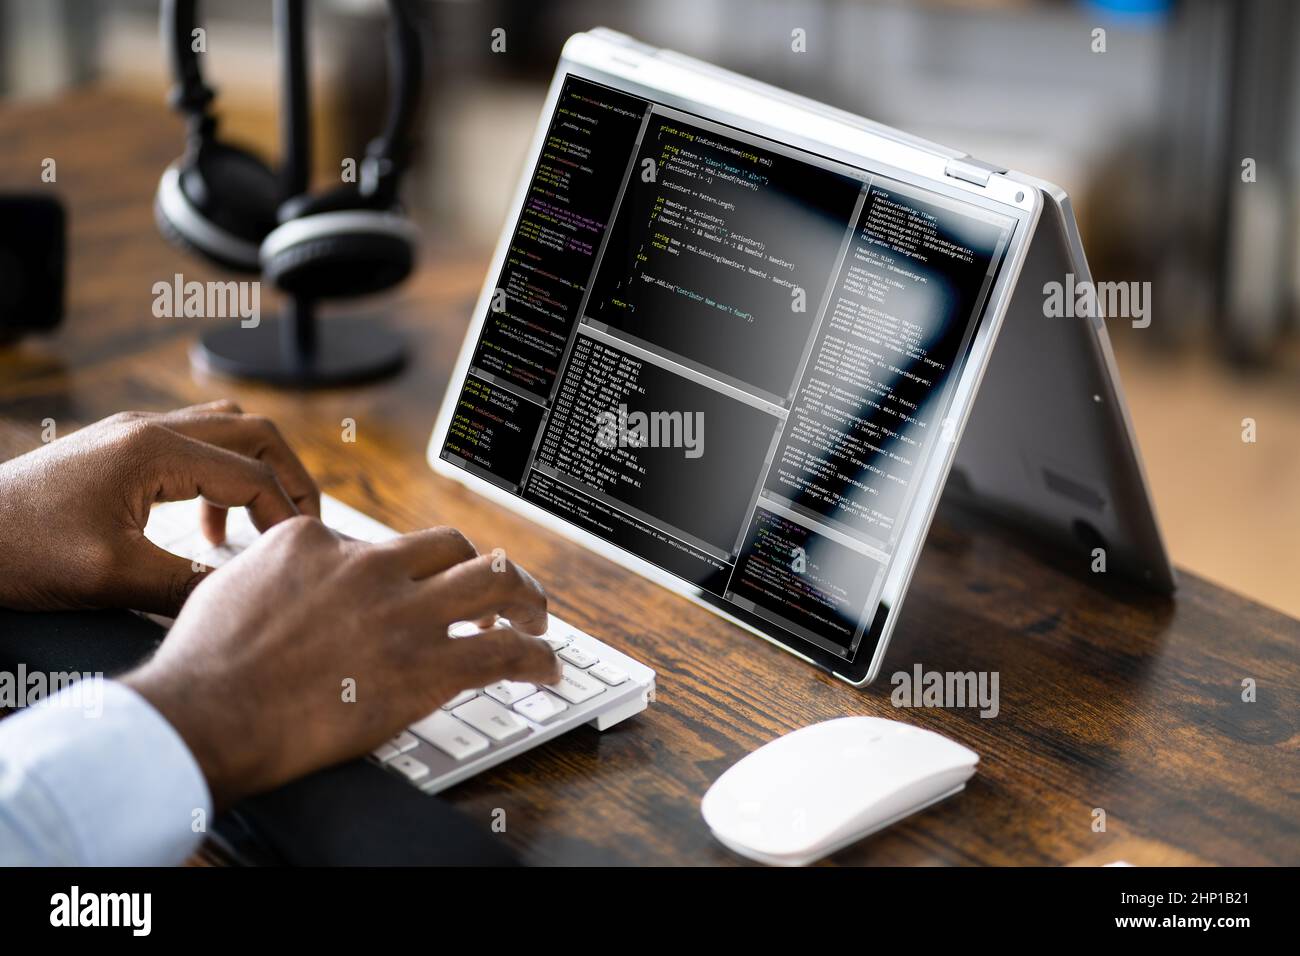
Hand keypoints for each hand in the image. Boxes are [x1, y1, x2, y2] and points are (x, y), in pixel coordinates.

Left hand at [0, 401, 318, 614]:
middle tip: (304, 528)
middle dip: (290, 479)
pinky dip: (222, 476)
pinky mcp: (119, 449)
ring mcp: (132, 433)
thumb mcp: (112, 579)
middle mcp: (148, 428)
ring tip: (264, 522)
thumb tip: (248, 595)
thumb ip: (188, 583)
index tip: (298, 556)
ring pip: (228, 429)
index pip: (252, 473)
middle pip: (255, 433)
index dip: (287, 515)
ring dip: (258, 471)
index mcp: (154, 450)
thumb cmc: (19, 554)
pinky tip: (209, 526)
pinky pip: (196, 445)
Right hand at [123, 516, 560, 806]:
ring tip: (535, 615)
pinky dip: (536, 658)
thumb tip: (290, 575)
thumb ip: (275, 569)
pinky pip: (504, 653)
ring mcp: (404, 613)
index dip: (404, 574)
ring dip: (525, 598)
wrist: (207, 713)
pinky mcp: (427, 666)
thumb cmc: (205, 662)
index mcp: (319, 541)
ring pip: (494, 582)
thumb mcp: (231, 582)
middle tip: (496, 590)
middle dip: (481, 565)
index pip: (383, 545)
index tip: (411, 592)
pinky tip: (545, 668)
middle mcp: (371, 567)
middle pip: (452, 547)